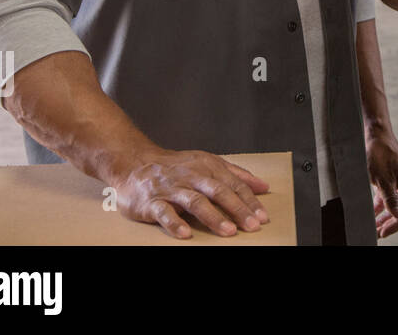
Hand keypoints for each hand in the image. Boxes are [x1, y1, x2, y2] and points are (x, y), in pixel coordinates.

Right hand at [110, 148, 269, 239]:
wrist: (134, 163)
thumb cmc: (177, 167)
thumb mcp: (209, 164)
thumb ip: (236, 175)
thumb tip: (263, 187)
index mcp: (208, 167)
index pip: (234, 184)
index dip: (250, 201)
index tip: (263, 217)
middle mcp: (192, 176)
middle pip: (219, 191)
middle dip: (238, 209)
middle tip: (253, 225)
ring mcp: (172, 188)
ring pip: (195, 202)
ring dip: (213, 217)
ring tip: (229, 231)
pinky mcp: (152, 201)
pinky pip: (164, 212)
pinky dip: (175, 223)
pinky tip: (186, 234)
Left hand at [367, 129, 397, 238]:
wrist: (375, 135)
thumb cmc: (380, 153)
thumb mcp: (382, 179)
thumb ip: (390, 199)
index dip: (396, 224)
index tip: (383, 232)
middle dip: (388, 223)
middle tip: (377, 233)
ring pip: (393, 205)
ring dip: (383, 217)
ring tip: (373, 227)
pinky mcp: (390, 180)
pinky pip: (386, 198)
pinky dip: (379, 207)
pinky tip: (371, 215)